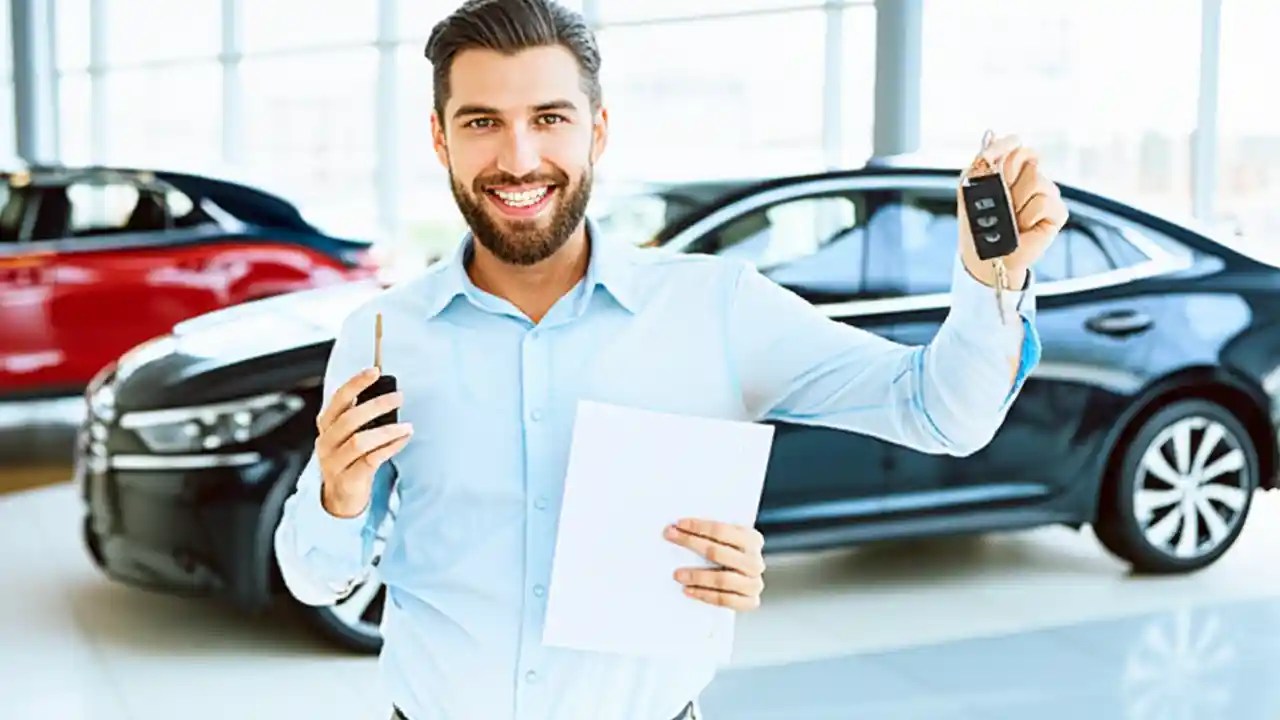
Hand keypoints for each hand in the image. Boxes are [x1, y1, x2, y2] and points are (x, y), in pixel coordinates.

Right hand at [315, 368, 412, 517]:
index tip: (375, 371)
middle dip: (376, 405)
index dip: (356, 383)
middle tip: (399, 397)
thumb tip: (387, 394)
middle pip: (349, 418)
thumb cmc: (349, 459)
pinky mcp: (348, 478)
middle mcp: (327, 441)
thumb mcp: (348, 435)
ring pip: (359, 440)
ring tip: (407, 425)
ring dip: (387, 430)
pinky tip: (403, 439)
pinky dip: (389, 448)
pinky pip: (370, 460)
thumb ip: (360, 416)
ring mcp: (335, 461)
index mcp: (327, 425)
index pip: (338, 398)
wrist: (340, 496)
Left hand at [665, 518, 765, 611]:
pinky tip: (688, 590)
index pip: (722, 530)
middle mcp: (755, 561)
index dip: (698, 527)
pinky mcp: (749, 602)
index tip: (678, 524)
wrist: (745, 582)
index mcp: (752, 539)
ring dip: (697, 576)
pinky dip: (704, 595)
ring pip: (722, 579)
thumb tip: (681, 527)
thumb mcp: (728, 541)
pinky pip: (724, 600)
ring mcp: (754, 583)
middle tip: (671, 538)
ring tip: (678, 574)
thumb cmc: (729, 557)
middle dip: (691, 543)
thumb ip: (712, 534)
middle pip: (718, 552)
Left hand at [957, 133, 1069, 288]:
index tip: (994, 171)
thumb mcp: (970, 186)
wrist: (985, 256)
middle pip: (1027, 158)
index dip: (1005, 154)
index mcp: (1012, 170)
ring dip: (1016, 202)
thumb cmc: (978, 223)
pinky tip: (1024, 227)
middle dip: (1007, 180)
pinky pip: (1043, 203)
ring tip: (1011, 218)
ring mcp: (1047, 194)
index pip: (1017, 146)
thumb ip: (983, 158)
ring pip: (1036, 180)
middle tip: (1000, 200)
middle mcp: (1032, 178)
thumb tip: (996, 135)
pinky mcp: (1057, 213)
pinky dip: (1028, 216)